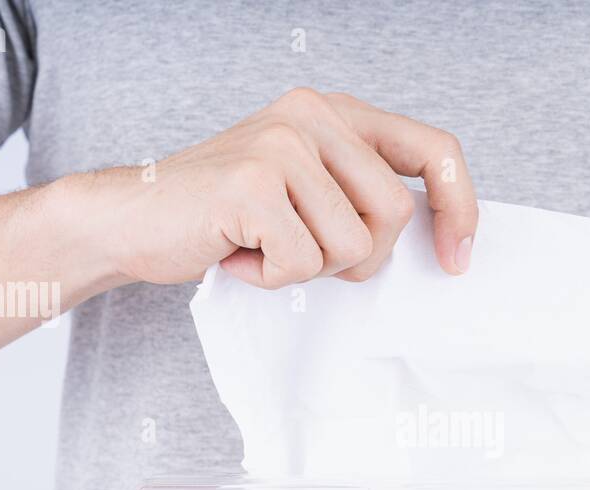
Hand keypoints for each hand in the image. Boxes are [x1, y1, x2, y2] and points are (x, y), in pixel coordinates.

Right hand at [86, 87, 477, 288]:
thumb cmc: (225, 216)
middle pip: (395, 215)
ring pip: (353, 246)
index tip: (457, 259)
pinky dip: (270, 277)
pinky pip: (302, 262)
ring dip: (308, 269)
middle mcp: (313, 115)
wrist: (132, 218)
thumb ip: (361, 192)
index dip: (458, 208)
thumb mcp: (306, 189)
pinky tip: (237, 253)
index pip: (435, 150)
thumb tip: (440, 233)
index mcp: (336, 113)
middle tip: (301, 251)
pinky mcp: (253, 184)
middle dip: (357, 257)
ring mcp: (282, 145)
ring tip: (263, 246)